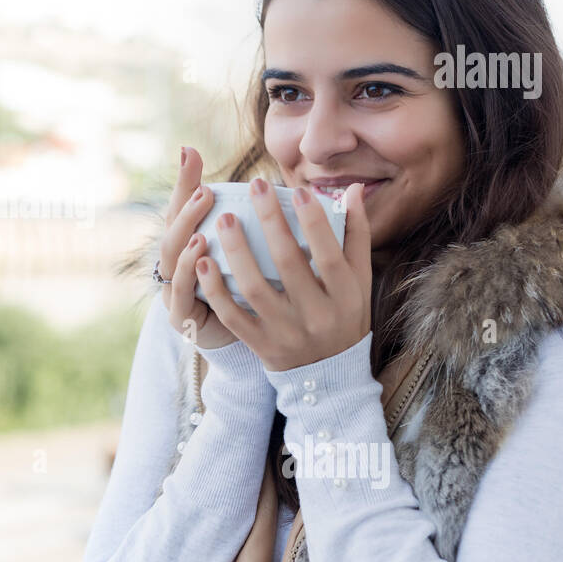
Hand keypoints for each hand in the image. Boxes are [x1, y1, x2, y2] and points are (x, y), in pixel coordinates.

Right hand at [157, 146, 237, 349]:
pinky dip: (191, 279)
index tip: (191, 152)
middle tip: (205, 192)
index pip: (181, 205)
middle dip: (185, 211)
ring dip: (185, 246)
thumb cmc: (248, 288)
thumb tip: (284, 179)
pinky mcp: (183, 317)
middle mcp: (176, 264)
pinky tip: (205, 262)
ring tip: (202, 230)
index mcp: (190, 242)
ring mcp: (176, 290)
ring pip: (171, 264)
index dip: (184, 181)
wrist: (240, 339)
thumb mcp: (246, 249)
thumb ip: (257, 217)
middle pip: (170, 232)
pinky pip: (183, 296)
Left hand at [194, 179, 371, 371]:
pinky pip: (232, 315)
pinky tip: (203, 261)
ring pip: (256, 288)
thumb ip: (356, 234)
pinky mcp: (260, 344)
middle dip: (271, 221)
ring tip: (225, 219)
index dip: (314, 221)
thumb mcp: (359, 280)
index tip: (297, 190)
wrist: (328, 376)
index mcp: (345, 295)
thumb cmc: (344, 314)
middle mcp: (316, 314)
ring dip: (237, 251)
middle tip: (254, 186)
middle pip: (289, 263)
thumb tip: (355, 189)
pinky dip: (215, 289)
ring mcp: (286, 331)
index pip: (329, 253)